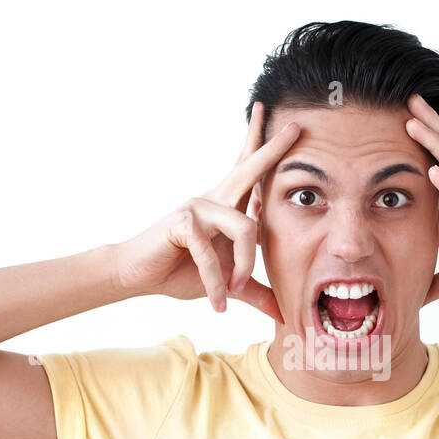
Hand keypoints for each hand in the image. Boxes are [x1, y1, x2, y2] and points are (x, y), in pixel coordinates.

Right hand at [115, 102, 299, 320]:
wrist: (138, 276)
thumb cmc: (180, 271)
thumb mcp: (228, 284)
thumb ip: (256, 294)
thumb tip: (283, 314)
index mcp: (227, 206)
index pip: (251, 172)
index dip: (266, 145)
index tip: (289, 125)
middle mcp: (215, 199)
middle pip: (251, 169)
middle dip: (275, 148)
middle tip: (299, 126)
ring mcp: (199, 206)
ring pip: (245, 229)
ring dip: (244, 268)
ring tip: (233, 293)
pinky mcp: (184, 222)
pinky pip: (212, 254)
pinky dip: (216, 282)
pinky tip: (216, 303)